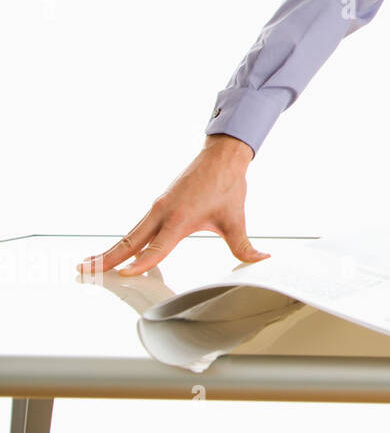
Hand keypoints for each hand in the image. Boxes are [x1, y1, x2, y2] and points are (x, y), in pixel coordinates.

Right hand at [78, 135, 268, 276]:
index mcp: (179, 218)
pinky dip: (123, 242)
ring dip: (110, 251)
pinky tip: (117, 253)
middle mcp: (162, 213)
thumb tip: (261, 259)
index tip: (124, 275)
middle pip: (130, 242)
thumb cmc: (227, 186)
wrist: (221, 157)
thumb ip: (245, 245)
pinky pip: (137, 228)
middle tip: (84, 272)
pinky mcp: (159, 206)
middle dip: (107, 258)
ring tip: (89, 266)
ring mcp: (158, 208)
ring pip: (130, 235)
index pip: (157, 247)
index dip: (141, 263)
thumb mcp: (236, 219)